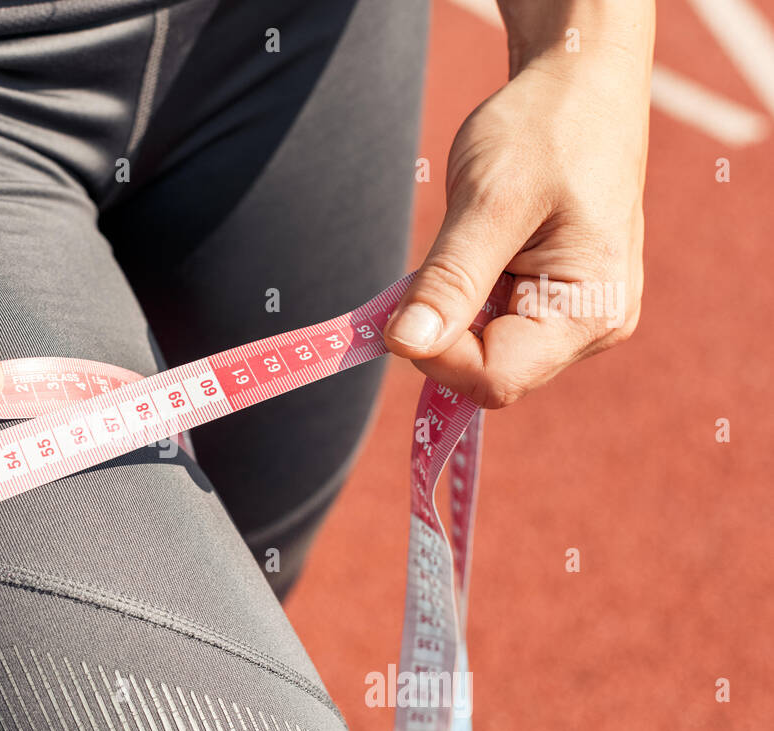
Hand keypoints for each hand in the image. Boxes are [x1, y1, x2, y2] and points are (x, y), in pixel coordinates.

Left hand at [384, 42, 649, 408]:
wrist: (579, 85)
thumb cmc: (546, 129)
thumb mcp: (490, 200)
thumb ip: (450, 280)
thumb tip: (405, 346)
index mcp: (591, 312)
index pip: (493, 379)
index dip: (437, 354)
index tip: (405, 304)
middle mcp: (592, 329)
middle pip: (488, 372)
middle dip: (447, 329)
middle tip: (444, 255)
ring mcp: (575, 320)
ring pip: (482, 353)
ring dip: (455, 309)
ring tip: (475, 241)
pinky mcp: (553, 304)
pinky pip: (489, 327)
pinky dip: (464, 299)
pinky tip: (480, 249)